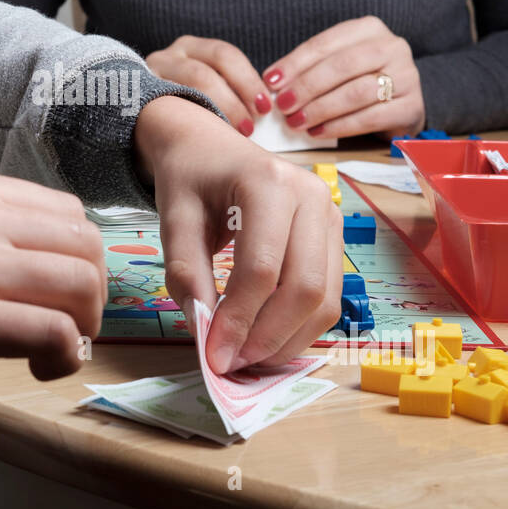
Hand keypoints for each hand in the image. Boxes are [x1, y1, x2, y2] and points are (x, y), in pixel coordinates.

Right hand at [0, 169, 107, 415]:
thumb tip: (47, 266)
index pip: (68, 211)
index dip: (78, 259)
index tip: (61, 295)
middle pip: (86, 245)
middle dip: (91, 295)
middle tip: (67, 328)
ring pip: (82, 285)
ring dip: (83, 327)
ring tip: (50, 351)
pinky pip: (56, 332)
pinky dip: (64, 356)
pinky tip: (38, 368)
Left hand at [134, 96, 342, 373]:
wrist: (208, 146)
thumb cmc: (190, 177)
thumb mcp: (174, 217)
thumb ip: (187, 272)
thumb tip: (205, 331)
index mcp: (269, 182)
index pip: (262, 269)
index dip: (239, 320)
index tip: (213, 356)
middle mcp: (313, 196)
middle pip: (305, 288)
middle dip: (268, 337)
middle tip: (231, 362)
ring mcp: (331, 216)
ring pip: (325, 299)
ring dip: (288, 340)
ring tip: (247, 357)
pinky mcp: (333, 237)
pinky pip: (328, 295)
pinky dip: (300, 327)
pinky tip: (266, 340)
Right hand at [145, 35, 271, 137]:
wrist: (139, 127)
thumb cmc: (183, 113)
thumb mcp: (207, 95)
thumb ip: (232, 96)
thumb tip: (265, 112)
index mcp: (192, 48)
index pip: (225, 56)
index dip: (248, 81)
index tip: (265, 108)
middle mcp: (168, 57)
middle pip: (204, 72)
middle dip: (232, 101)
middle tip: (250, 128)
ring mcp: (148, 76)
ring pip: (184, 90)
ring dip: (214, 113)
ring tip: (229, 136)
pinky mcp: (136, 96)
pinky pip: (165, 107)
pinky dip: (188, 123)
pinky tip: (200, 141)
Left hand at [262, 16, 424, 139]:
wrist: (401, 105)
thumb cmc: (360, 82)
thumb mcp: (337, 66)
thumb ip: (310, 69)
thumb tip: (273, 84)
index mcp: (369, 29)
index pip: (326, 43)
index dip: (295, 63)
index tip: (271, 81)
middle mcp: (392, 47)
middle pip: (342, 66)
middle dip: (307, 87)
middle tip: (283, 106)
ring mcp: (407, 76)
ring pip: (356, 92)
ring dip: (321, 109)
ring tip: (297, 122)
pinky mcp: (411, 107)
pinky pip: (370, 118)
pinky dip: (339, 127)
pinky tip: (318, 132)